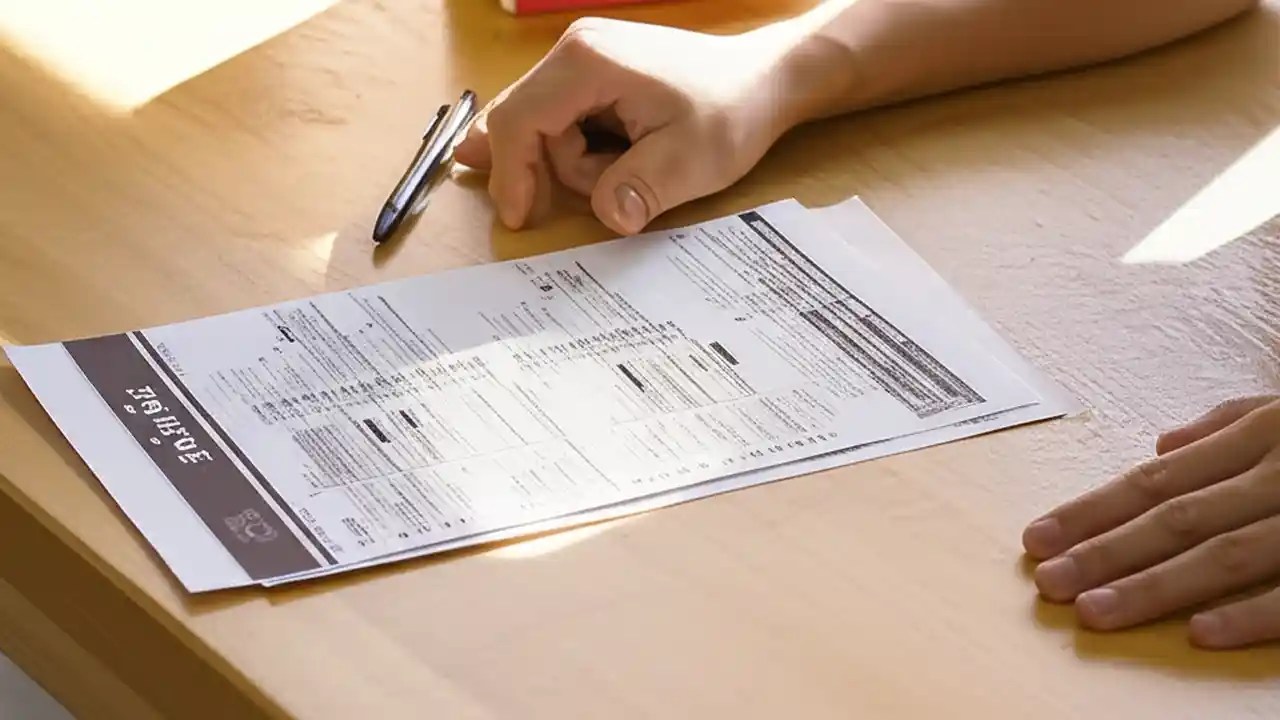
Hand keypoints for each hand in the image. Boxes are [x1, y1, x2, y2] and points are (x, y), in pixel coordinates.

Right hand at [453, 17, 799, 234]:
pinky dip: (580, 148)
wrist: (762, 79)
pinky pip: (562, 120)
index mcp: (587, 62)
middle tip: (605, 188)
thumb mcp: (692, 159)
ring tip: (633, 161)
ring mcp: (581, 56)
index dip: (511, 174)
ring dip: (577, 162)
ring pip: (542, 126)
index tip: (519, 220)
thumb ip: (642, 188)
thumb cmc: (731, 111)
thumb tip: (608, 216)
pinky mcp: (591, 71)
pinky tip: (616, 155)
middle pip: (522, 122)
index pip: (518, 119)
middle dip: (552, 170)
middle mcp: (574, 48)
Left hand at [1023, 395, 1279, 647]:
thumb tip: (1162, 445)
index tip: (1036, 539)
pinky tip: (1197, 634)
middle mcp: (1275, 474)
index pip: (1156, 480)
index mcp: (1259, 437)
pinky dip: (1250, 614)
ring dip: (1153, 585)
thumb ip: (1229, 423)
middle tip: (1048, 581)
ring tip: (1094, 611)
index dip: (1091, 511)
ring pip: (1223, 553)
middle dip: (1105, 551)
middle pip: (1176, 518)